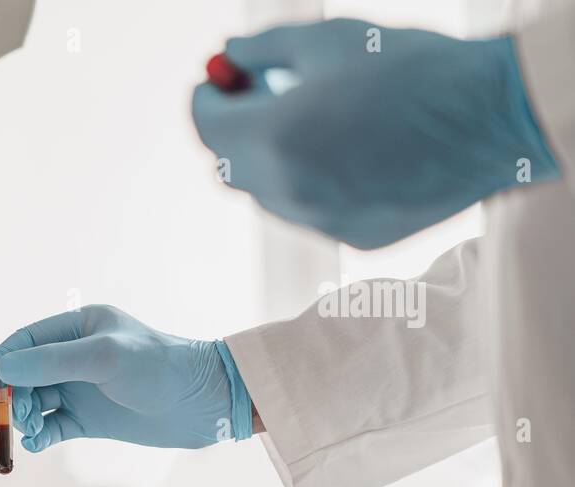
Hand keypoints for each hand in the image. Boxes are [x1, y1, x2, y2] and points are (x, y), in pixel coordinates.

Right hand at [0, 305, 250, 450]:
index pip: (25, 341)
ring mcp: (82, 389)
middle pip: (25, 374)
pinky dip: (39, 436)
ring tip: (30, 429)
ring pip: (35, 402)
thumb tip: (3, 369)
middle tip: (16, 414)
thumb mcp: (103, 358)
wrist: (203, 404)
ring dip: (24, 416)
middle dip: (13, 394)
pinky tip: (38, 443)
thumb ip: (51, 362)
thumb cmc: (160, 368)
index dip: (1, 361)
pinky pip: (52, 427)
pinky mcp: (90, 420)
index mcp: (79, 328)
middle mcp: (76, 357)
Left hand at [191, 19, 559, 248]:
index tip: (217, 81)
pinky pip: (308, 211)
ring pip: (266, 194)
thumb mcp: (329, 40)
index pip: (205, 126)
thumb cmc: (411, 68)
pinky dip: (309, 182)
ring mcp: (318, 220)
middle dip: (232, 129)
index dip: (205, 98)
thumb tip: (226, 54)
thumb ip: (265, 49)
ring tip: (312, 122)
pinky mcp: (350, 236)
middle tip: (256, 97)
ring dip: (270, 160)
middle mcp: (287, 189)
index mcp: (274, 136)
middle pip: (226, 165)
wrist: (491, 120)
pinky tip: (350, 152)